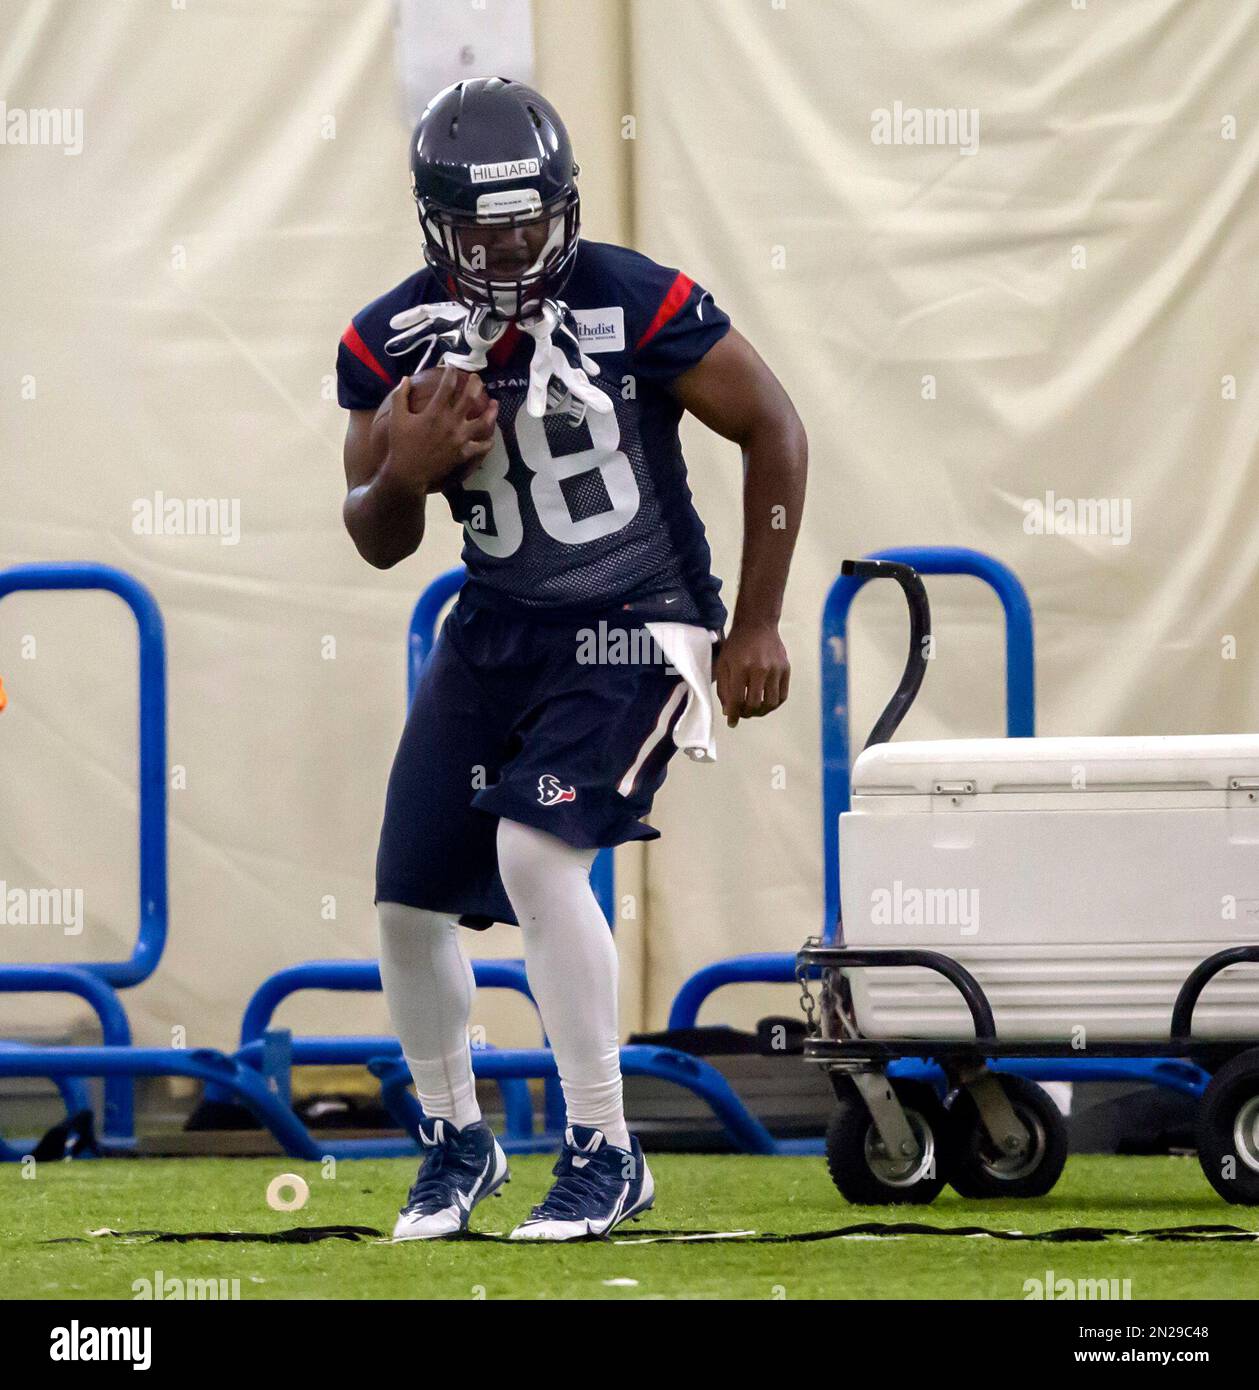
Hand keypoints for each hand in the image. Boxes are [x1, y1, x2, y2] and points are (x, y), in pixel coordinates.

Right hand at [385, 366, 497, 493]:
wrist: (408, 473)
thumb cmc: (401, 444)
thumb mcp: (397, 417)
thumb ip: (400, 395)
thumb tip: (406, 378)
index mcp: (435, 412)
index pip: (447, 386)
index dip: (451, 373)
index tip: (452, 367)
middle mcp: (451, 422)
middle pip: (469, 398)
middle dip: (475, 384)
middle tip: (477, 379)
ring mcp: (460, 438)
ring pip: (483, 422)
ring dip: (491, 411)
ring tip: (495, 403)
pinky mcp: (463, 453)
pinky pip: (481, 447)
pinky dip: (488, 443)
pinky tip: (491, 438)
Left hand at [714, 621, 789, 727]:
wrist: (757, 624)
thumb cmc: (737, 645)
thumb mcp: (723, 664)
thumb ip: (723, 688)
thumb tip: (729, 711)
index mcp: (740, 667)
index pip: (737, 699)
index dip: (733, 715)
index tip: (731, 722)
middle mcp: (759, 669)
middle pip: (754, 704)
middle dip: (746, 714)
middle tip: (742, 713)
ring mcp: (775, 669)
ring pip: (770, 703)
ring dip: (761, 712)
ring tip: (754, 710)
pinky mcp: (786, 669)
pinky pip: (782, 695)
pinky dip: (774, 704)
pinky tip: (766, 703)